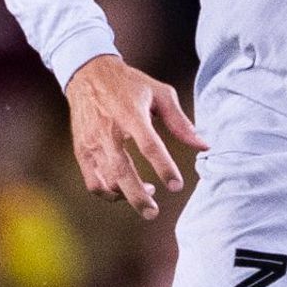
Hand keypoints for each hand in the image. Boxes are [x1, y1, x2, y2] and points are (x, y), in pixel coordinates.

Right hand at [65, 55, 205, 219]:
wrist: (88, 74)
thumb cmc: (129, 84)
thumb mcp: (159, 93)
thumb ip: (180, 122)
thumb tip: (204, 145)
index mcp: (130, 114)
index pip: (148, 145)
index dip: (164, 167)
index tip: (176, 185)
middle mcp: (108, 130)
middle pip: (122, 171)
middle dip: (139, 196)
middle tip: (154, 212)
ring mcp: (92, 142)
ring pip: (106, 180)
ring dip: (127, 195)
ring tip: (147, 197)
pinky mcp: (82, 151)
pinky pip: (92, 182)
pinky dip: (108, 193)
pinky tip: (123, 192)